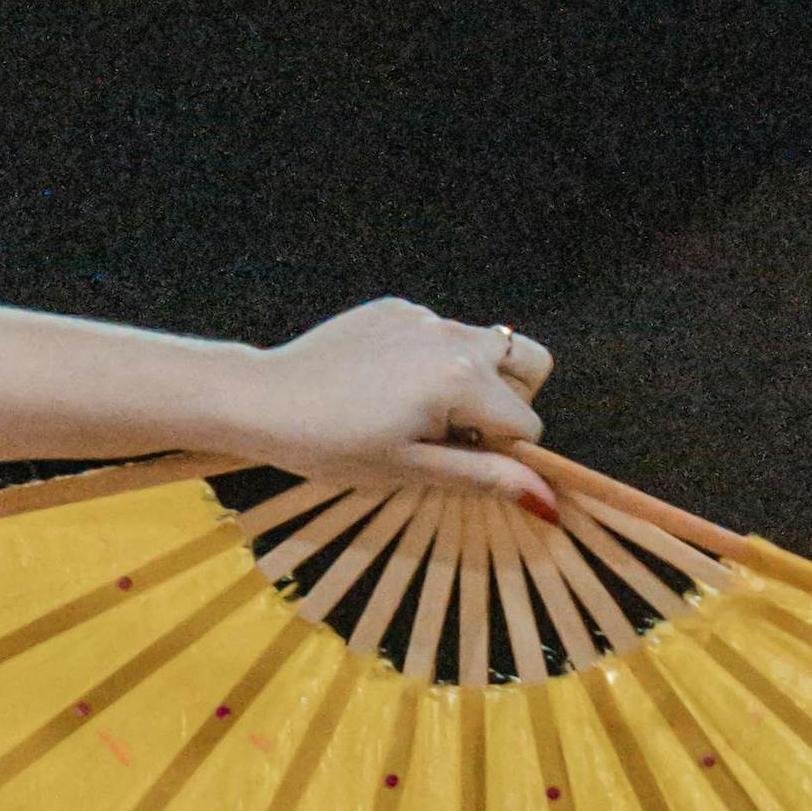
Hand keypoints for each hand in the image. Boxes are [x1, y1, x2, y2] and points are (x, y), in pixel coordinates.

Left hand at [244, 297, 555, 499]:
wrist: (262, 399)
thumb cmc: (333, 445)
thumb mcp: (412, 471)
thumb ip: (485, 478)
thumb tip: (550, 502)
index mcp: (463, 380)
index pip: (527, 422)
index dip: (503, 453)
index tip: (456, 461)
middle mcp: (454, 337)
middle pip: (530, 364)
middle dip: (510, 400)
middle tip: (457, 431)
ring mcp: (424, 317)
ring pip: (486, 345)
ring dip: (474, 379)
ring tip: (421, 411)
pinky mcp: (395, 308)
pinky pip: (440, 333)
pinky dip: (432, 360)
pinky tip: (384, 386)